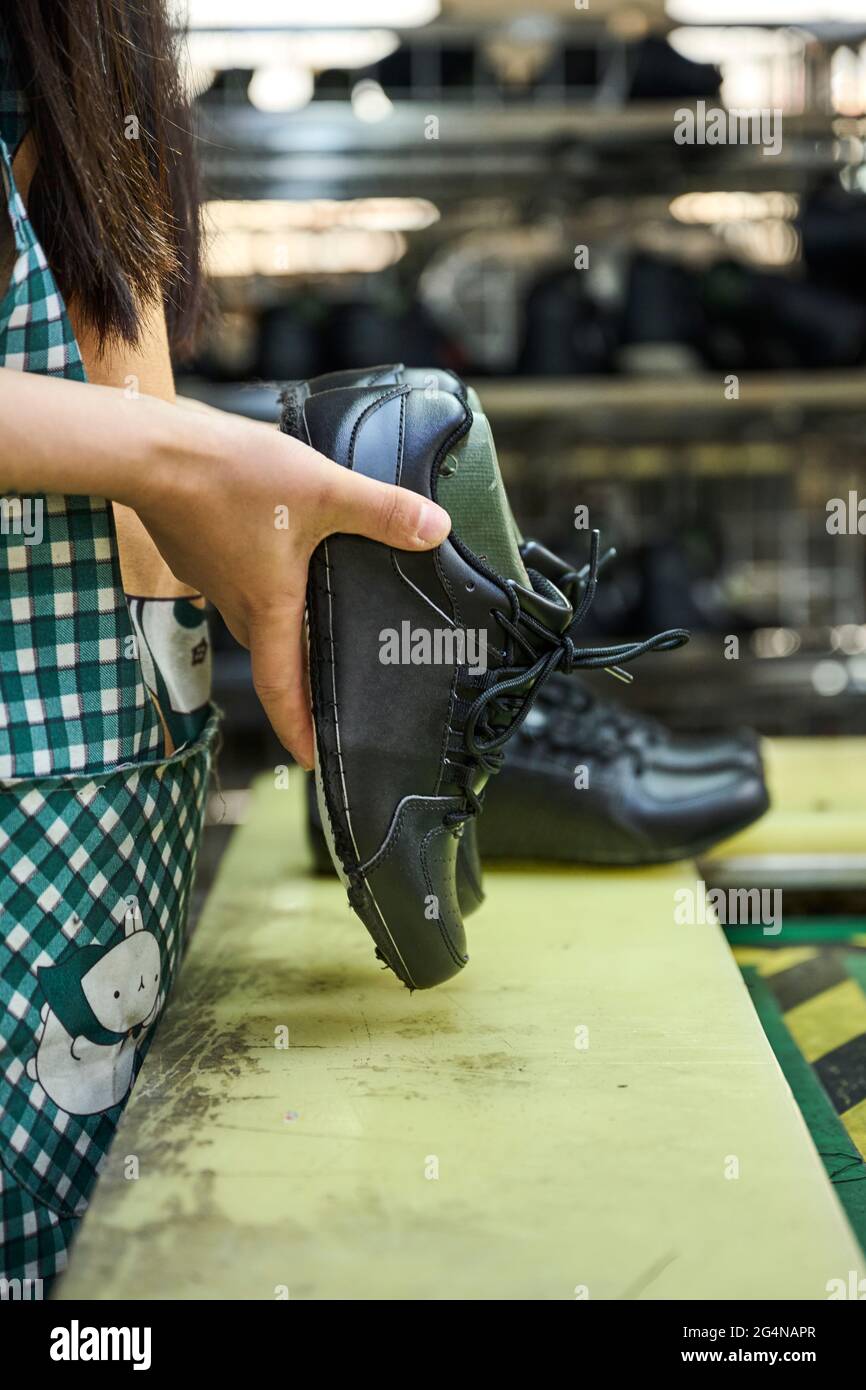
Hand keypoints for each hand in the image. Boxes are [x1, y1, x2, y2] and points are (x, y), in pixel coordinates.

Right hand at [134, 408, 450, 768]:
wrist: (152, 450)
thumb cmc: (229, 477)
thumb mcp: (321, 489)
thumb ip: (381, 511)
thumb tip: (435, 529)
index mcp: (269, 608)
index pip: (283, 690)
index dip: (299, 730)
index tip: (314, 759)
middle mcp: (238, 604)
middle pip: (275, 656)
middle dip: (302, 679)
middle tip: (332, 690)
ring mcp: (214, 578)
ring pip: (256, 617)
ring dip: (286, 626)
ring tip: (319, 619)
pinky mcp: (199, 551)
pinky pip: (238, 582)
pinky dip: (264, 584)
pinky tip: (283, 553)